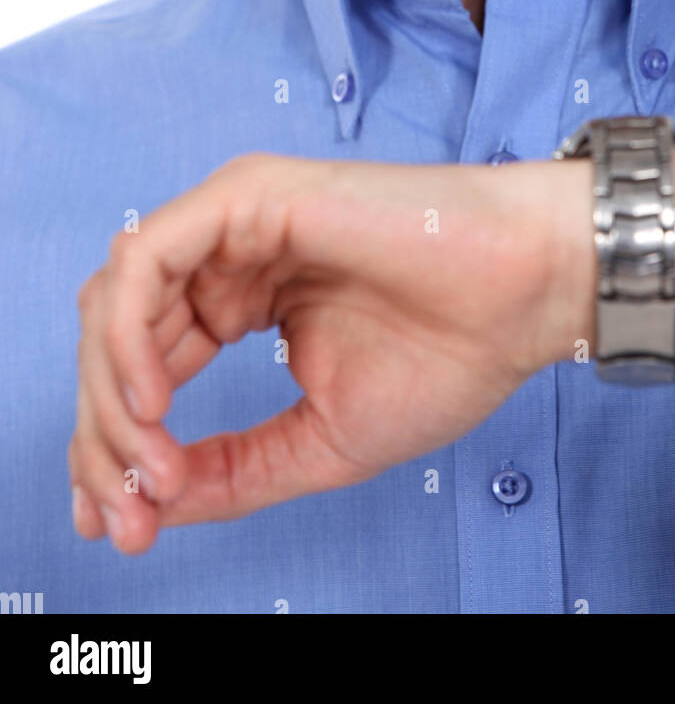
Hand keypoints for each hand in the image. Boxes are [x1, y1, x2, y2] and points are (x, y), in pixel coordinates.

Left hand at [69, 153, 590, 553]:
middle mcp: (226, 257)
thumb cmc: (448, 353)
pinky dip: (130, 335)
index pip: (145, 369)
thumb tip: (147, 508)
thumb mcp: (320, 439)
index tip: (119, 526)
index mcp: (242, 300)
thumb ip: (233, 469)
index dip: (116, 449)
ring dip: (113, 393)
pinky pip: (146, 261)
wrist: (522, 297)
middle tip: (128, 511)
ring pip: (116, 300)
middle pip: (116, 339)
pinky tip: (154, 401)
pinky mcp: (246, 195)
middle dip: (105, 433)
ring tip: (151, 468)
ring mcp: (233, 221)